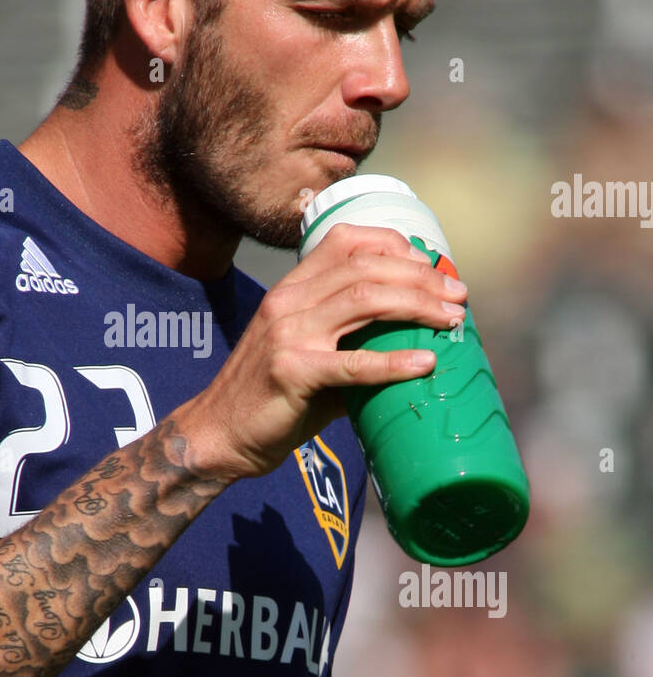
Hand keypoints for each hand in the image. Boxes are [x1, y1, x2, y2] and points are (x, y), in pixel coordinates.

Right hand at [176, 223, 467, 481]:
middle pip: (366, 267)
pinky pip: (353, 363)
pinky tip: (425, 362)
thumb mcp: (306, 354)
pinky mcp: (291, 373)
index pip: (345, 241)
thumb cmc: (270, 400)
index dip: (395, 244)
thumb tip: (415, 346)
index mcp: (290, 290)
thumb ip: (350, 342)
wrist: (218, 435)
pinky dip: (394, 361)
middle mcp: (288, 302)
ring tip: (453, 319)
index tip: (431, 265)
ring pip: (364, 299)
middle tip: (458, 294)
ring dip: (418, 304)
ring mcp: (288, 335)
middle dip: (421, 275)